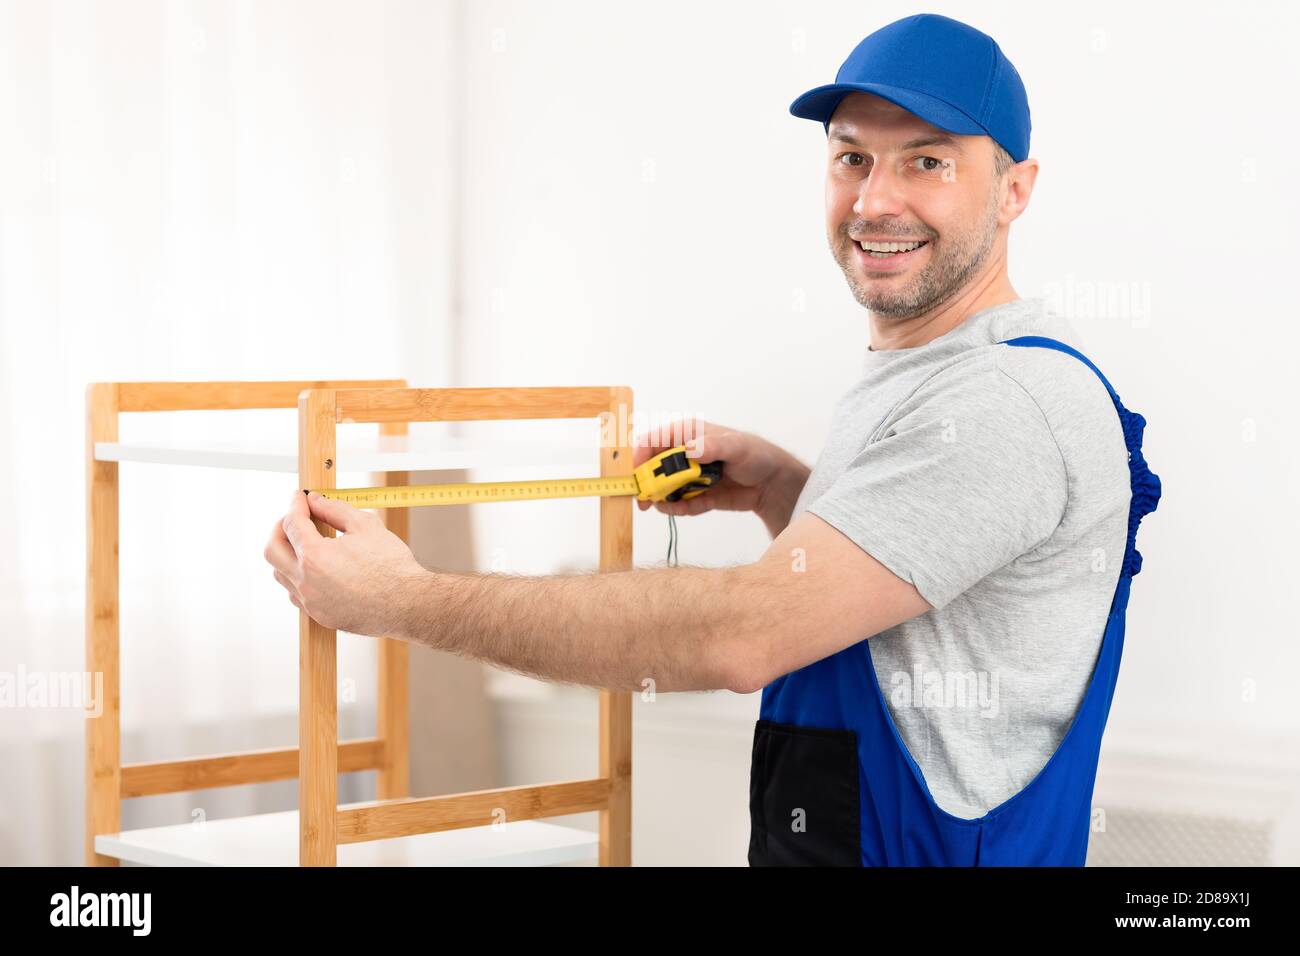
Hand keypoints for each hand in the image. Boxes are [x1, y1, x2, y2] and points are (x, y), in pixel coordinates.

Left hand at [263, 489, 426, 637]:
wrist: (408, 604)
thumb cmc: (392, 567)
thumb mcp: (365, 525)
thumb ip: (334, 509)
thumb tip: (315, 501)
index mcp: (315, 556)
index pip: (292, 523)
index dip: (294, 505)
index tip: (299, 497)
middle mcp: (306, 581)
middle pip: (272, 549)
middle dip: (280, 528)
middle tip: (294, 518)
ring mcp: (311, 601)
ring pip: (280, 574)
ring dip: (288, 554)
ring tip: (306, 543)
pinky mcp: (319, 615)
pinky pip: (295, 593)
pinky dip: (298, 576)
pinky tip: (317, 568)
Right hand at [631, 420, 804, 520]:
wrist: (773, 482)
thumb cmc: (756, 454)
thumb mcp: (737, 446)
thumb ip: (714, 446)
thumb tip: (692, 448)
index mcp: (688, 434)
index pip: (654, 441)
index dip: (641, 455)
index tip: (637, 472)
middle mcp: (684, 455)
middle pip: (653, 468)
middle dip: (646, 482)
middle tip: (643, 498)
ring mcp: (690, 477)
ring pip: (664, 488)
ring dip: (659, 498)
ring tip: (661, 506)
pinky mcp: (698, 495)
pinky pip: (681, 504)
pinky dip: (677, 509)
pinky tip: (679, 510)